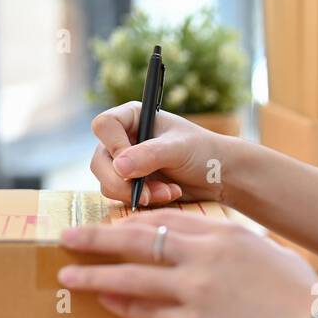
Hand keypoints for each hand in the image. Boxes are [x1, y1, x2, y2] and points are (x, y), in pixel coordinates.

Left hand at [58, 208, 317, 317]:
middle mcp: (204, 256)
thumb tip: (210, 250)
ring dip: (95, 275)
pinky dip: (122, 305)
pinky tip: (104, 301)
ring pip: (132, 277)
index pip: (167, 218)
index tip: (116, 224)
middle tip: (68, 236)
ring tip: (68, 275)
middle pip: (137, 239)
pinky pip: (148, 312)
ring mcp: (196, 289)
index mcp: (224, 232)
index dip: (135, 220)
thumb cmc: (299, 294)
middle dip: (98, 237)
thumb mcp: (265, 252)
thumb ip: (233, 247)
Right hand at [89, 104, 231, 206]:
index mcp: (132, 117)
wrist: (218, 176)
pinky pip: (121, 197)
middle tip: (148, 194)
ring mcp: (124, 163)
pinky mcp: (131, 185)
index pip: (104, 126)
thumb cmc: (203, 152)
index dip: (114, 146)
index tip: (132, 164)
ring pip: (107, 183)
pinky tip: (169, 195)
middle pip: (99, 160)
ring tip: (169, 192)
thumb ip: (149, 155)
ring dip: (138, 193)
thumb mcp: (178, 149)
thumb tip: (119, 166)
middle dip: (123, 182)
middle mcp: (123, 139)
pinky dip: (144, 200)